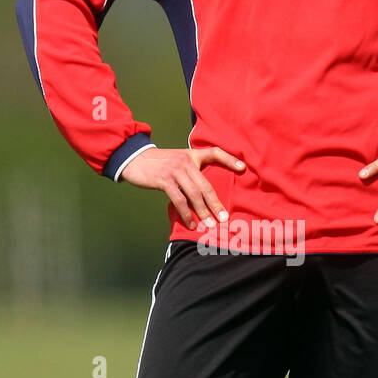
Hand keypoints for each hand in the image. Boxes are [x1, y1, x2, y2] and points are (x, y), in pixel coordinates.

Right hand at [118, 146, 245, 228]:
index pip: (214, 152)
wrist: (134, 159)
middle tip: (224, 217)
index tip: (242, 168)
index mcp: (191, 154)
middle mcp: (186, 161)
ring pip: (194, 194)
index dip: (230, 159)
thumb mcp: (176, 159)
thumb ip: (189, 169)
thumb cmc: (157, 163)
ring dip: (203, 211)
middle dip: (216, 203)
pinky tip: (190, 223)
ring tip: (210, 224)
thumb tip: (202, 191)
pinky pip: (179, 200)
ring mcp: (175, 171)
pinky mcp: (164, 180)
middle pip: (206, 184)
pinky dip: (186, 213)